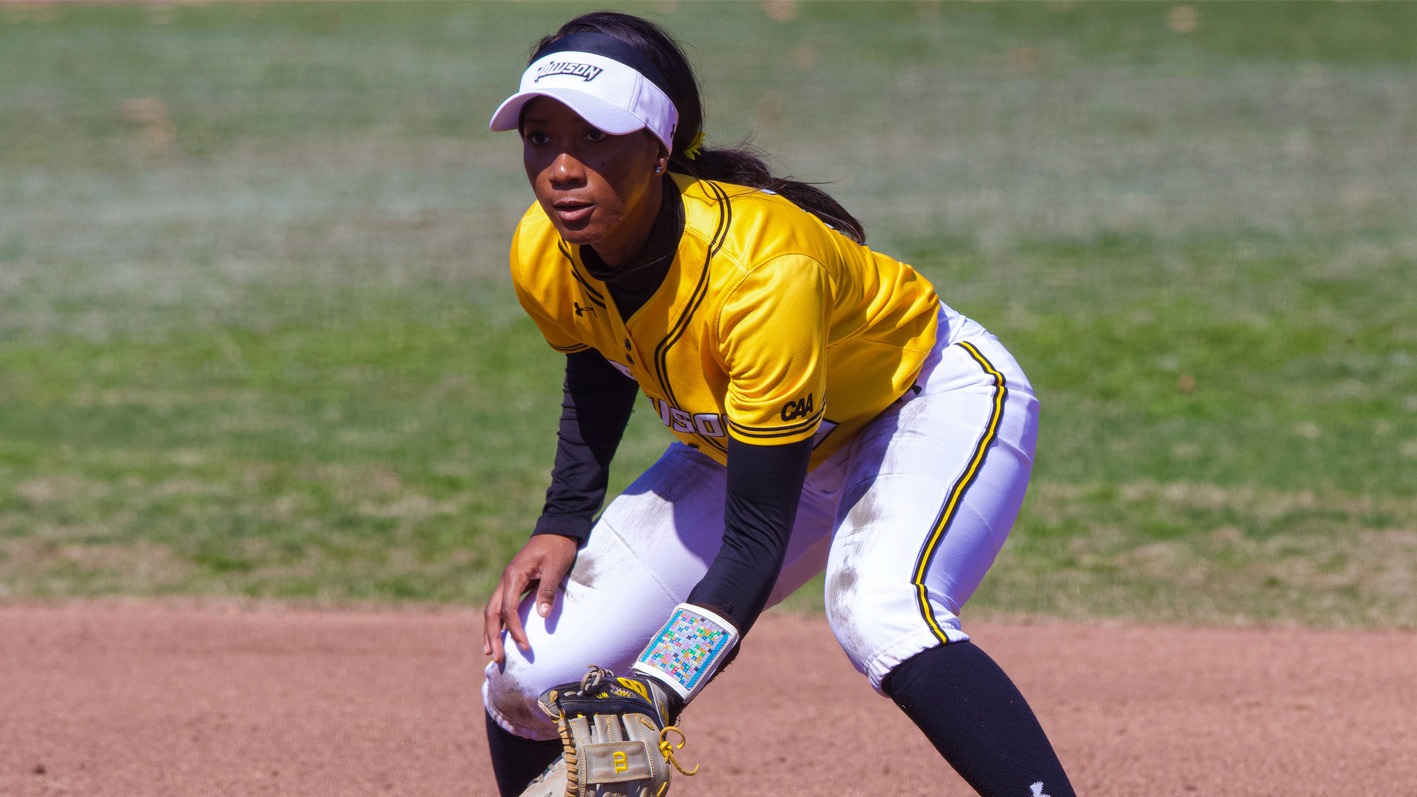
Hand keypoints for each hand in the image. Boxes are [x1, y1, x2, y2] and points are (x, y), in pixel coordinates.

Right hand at [483, 533, 578, 663]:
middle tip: (497, 659)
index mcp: (514, 575)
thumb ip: (549, 590)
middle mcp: (506, 580)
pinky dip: (497, 622)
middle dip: (493, 637)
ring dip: (490, 632)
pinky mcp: (513, 583)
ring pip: (492, 610)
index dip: (515, 630)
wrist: (557, 529)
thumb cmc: (558, 547)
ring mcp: (507, 581)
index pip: (508, 609)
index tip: (525, 647)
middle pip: (492, 613)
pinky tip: (499, 635)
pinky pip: (500, 606)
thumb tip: (543, 616)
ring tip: (490, 653)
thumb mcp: (556, 567)